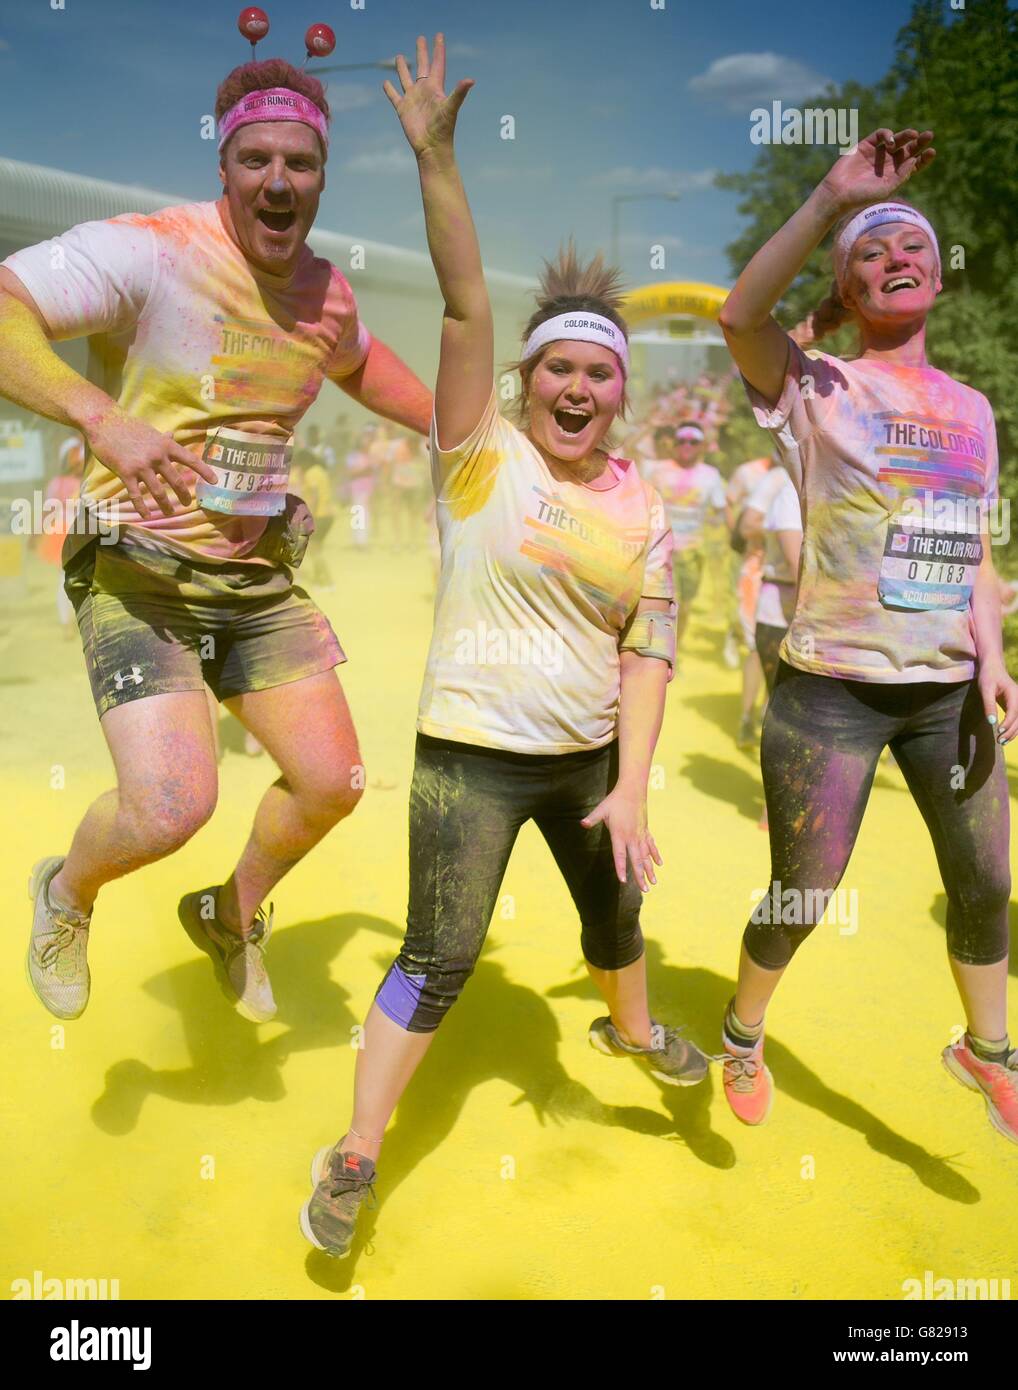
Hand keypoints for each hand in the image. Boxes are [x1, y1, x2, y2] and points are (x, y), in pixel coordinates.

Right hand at [87, 407, 217, 518]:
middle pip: (176, 481)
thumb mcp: (150, 431)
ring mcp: (142, 466)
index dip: (204, 471)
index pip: (191, 460)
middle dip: (184, 495)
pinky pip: (136, 495)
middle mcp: (157, 456)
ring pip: (158, 492)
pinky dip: (142, 507)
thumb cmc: (127, 426)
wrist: (104, 422)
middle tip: (187, 504)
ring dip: (165, 505)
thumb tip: (173, 436)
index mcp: (166, 446)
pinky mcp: (126, 472)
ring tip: (169, 512)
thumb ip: (163, 438)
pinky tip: (146, 515)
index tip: (215, 481)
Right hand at [383, 33, 472, 162]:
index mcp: (435, 88)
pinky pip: (394, 96)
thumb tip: (471, 79)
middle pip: (422, 66)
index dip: (438, 50)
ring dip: (403, 68)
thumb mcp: (451, 108)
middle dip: (422, 52)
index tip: (439, 35)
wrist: (431, 147)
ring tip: (400, 56)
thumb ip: (459, 92)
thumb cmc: (443, 129)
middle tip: (421, 38)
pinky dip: (389, 89)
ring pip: (406, 79)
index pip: (437, 64)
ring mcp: (413, 99)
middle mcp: (424, 91)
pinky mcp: (403, 109)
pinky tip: (385, 82)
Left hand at [581, 785, 661, 890]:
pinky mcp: (645, 830)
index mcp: (619, 834)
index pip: (620, 855)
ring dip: (650, 869)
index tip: (624, 881)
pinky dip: (655, 855)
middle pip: (636, 860)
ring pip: (646, 856)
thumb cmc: (615, 801)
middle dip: (640, 876)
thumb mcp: (601, 809)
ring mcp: (640, 835)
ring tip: (653, 882)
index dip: (621, 868)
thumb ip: (592, 819)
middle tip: (645, 890)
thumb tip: (582, 824)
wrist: (632, 790)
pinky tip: (659, 864)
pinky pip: (651, 845)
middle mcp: (632, 837)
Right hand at [820, 127, 935, 215]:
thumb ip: (901, 176)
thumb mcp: (886, 189)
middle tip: (928, 135)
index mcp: (895, 175)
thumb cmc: (862, 197)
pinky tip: (889, 142)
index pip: (914, 163)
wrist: (839, 194)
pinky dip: (887, 134)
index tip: (931, 152)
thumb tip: (914, 160)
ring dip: (906, 135)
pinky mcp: (866, 145)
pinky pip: (880, 134)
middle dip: (919, 142)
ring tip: (913, 134)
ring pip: (897, 140)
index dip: (924, 157)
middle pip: (908, 149)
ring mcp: (878, 153)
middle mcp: (888, 162)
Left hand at [977, 662, 1017, 745]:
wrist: (993, 667)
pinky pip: (1017, 719)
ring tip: (1002, 742)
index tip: (998, 731)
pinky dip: (1014, 728)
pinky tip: (1007, 736)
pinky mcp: (1015, 705)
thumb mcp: (986, 689)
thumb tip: (992, 722)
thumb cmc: (988, 677)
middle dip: (1011, 731)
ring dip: (1013, 732)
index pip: (1014, 712)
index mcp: (1014, 693)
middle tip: (1000, 741)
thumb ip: (989, 705)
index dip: (1007, 723)